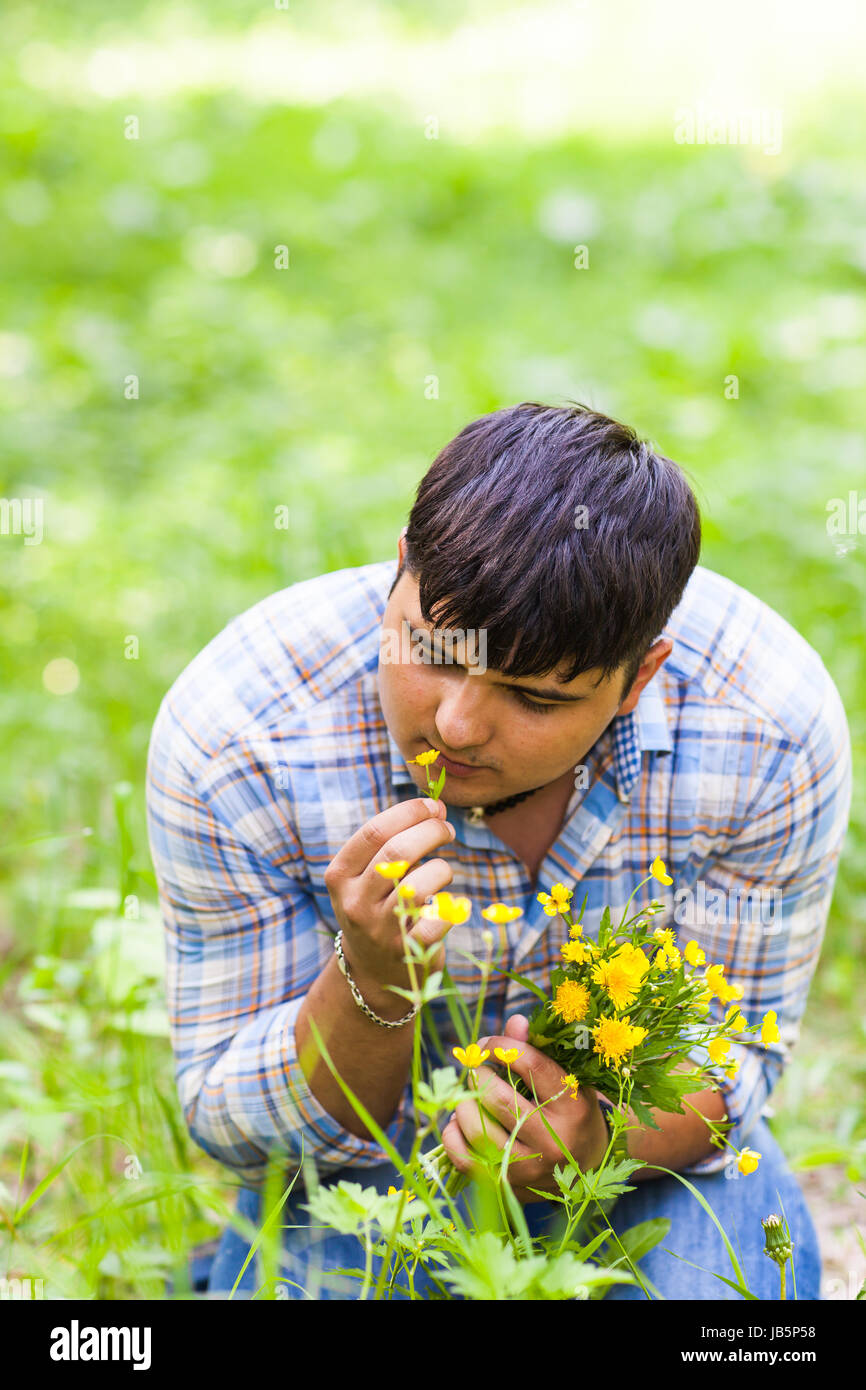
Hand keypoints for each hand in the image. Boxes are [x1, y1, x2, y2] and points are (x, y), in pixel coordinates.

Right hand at [323, 797, 456, 1002]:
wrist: (372, 972)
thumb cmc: (377, 907)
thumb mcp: (366, 876)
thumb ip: (393, 841)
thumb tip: (437, 808)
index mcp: (339, 876)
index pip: (375, 831)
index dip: (410, 812)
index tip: (433, 806)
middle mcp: (354, 902)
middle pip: (398, 851)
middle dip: (431, 831)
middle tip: (447, 829)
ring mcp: (379, 929)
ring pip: (421, 882)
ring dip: (442, 868)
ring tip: (443, 871)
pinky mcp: (407, 951)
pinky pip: (439, 918)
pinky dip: (453, 906)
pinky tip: (450, 904)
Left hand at [442, 1015, 609, 1203]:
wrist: (588, 1167)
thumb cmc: (572, 1112)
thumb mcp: (566, 1079)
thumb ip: (537, 1050)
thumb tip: (514, 1020)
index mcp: (572, 1106)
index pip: (531, 1066)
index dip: (502, 1046)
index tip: (488, 1043)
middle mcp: (553, 1140)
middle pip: (498, 1098)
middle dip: (479, 1074)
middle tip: (475, 1066)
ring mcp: (529, 1167)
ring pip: (478, 1129)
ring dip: (464, 1103)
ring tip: (468, 1094)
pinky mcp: (508, 1185)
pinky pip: (465, 1158)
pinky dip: (453, 1134)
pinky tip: (459, 1121)